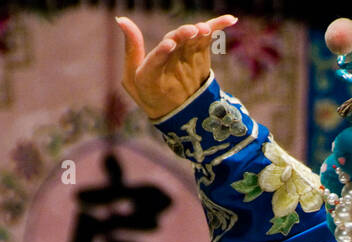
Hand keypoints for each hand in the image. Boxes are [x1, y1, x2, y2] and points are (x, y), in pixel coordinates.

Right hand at [116, 14, 236, 120]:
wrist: (178, 114)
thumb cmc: (147, 92)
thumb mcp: (131, 77)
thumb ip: (131, 48)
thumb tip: (121, 18)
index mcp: (150, 78)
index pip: (156, 63)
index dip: (163, 53)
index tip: (169, 45)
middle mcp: (172, 72)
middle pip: (177, 49)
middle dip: (183, 38)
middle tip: (190, 31)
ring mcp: (189, 66)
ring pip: (194, 43)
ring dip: (200, 34)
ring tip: (205, 28)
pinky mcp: (202, 61)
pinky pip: (209, 40)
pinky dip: (218, 27)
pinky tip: (230, 19)